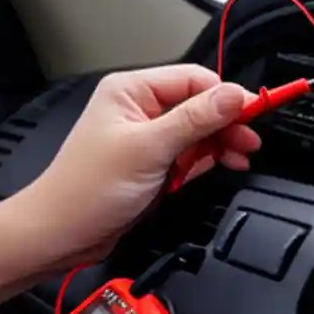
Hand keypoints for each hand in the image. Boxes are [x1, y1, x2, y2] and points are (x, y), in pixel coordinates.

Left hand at [18, 64, 259, 267]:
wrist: (60, 234)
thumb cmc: (85, 190)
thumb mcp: (149, 148)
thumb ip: (195, 119)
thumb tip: (233, 95)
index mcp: (130, 90)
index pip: (193, 79)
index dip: (226, 96)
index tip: (253, 112)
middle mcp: (138, 108)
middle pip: (199, 105)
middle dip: (226, 122)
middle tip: (249, 141)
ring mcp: (145, 138)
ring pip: (197, 131)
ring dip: (220, 144)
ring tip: (239, 157)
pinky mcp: (151, 164)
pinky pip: (188, 154)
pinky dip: (206, 161)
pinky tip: (221, 166)